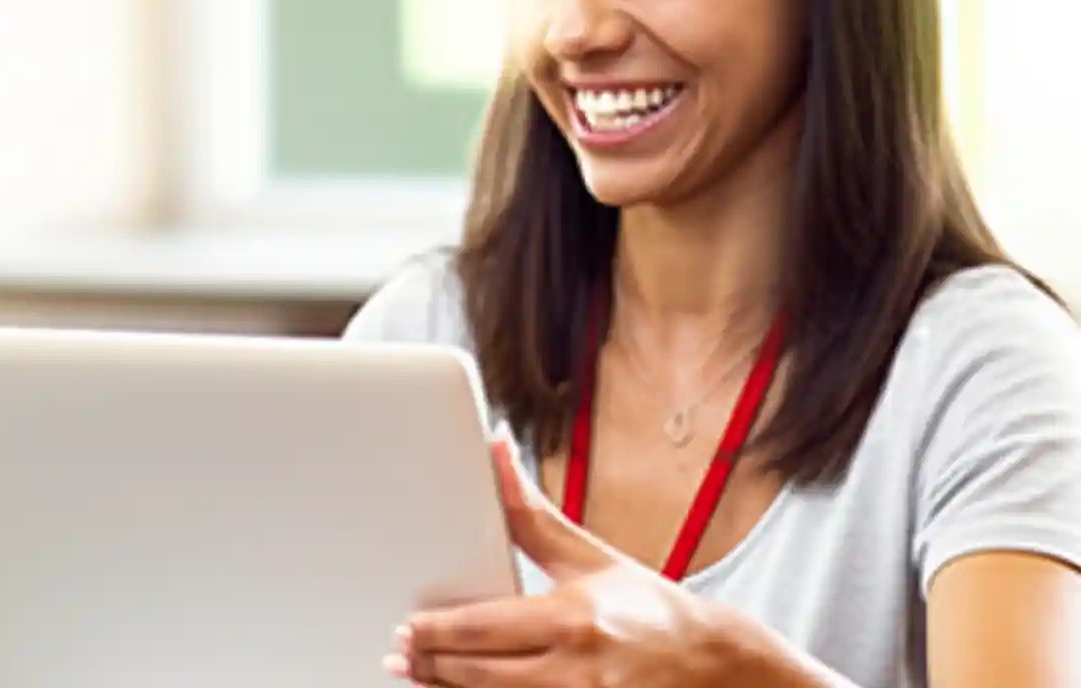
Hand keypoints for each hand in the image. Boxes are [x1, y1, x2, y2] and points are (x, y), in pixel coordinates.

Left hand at [382, 440, 757, 687]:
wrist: (714, 666)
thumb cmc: (650, 609)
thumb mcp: (591, 558)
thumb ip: (532, 514)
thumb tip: (496, 449)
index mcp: (573, 619)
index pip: (481, 629)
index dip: (434, 633)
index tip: (406, 628)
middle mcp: (576, 670)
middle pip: (476, 674)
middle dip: (430, 666)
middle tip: (399, 654)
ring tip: (418, 677)